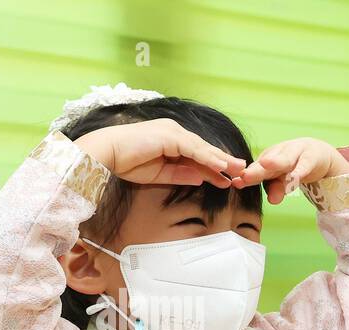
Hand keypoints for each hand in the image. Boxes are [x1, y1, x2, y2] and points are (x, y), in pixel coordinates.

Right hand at [73, 119, 243, 186]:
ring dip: (221, 159)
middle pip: (204, 148)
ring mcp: (171, 131)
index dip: (215, 165)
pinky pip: (193, 148)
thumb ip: (182, 174)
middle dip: (224, 160)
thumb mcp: (161, 174)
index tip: (229, 177)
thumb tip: (202, 178)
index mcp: (171, 139)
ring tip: (237, 169)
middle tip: (243, 171)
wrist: (105, 154)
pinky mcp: (168, 135)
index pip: (199, 153)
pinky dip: (208, 157)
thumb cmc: (126, 163)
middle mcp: (173, 132)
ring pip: (202, 148)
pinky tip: (221, 165)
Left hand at [232, 138, 348, 203]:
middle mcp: (279, 156)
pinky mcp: (311, 157)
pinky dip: (300, 170)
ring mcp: (295, 154)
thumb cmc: (296, 166)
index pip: (255, 170)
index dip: (246, 177)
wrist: (319, 154)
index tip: (236, 183)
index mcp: (268, 162)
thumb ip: (275, 189)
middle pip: (266, 165)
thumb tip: (269, 200)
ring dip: (275, 162)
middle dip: (256, 170)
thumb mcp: (284, 179)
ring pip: (284, 160)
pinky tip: (295, 177)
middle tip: (245, 177)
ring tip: (265, 166)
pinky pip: (305, 165)